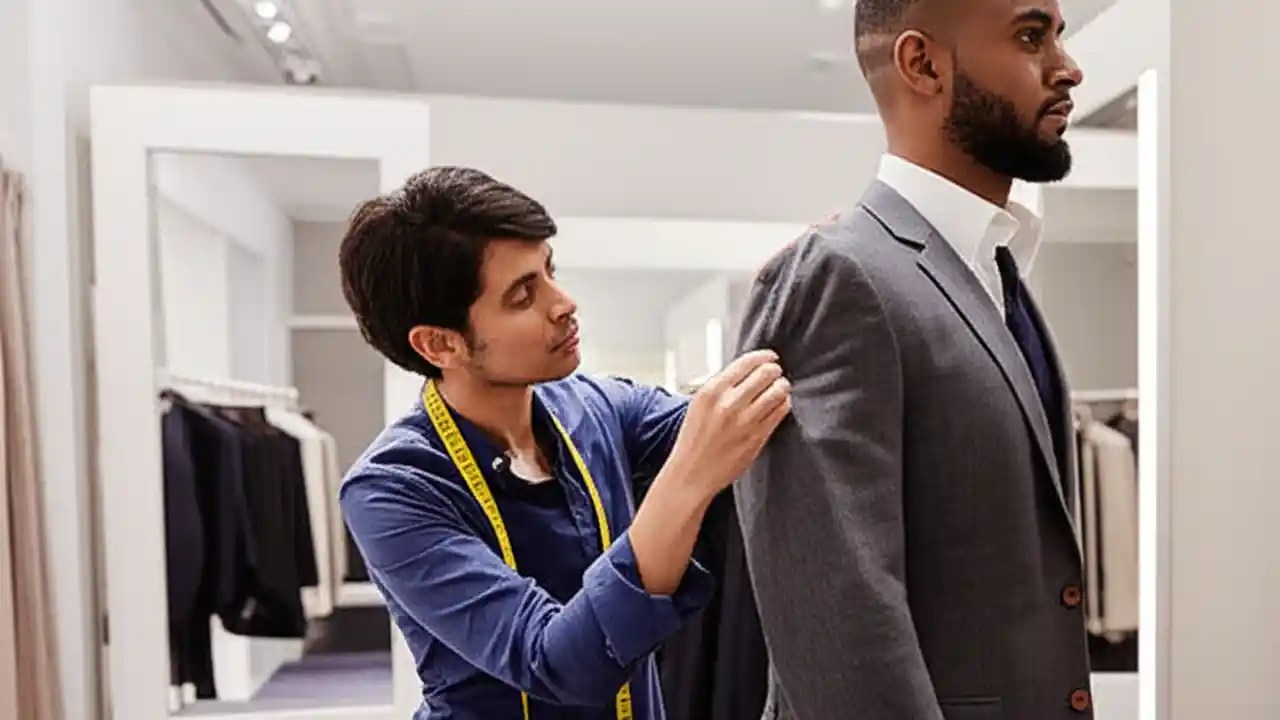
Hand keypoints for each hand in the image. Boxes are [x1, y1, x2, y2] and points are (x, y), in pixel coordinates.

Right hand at [667, 349, 791, 497]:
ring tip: (780, 388)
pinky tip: (779, 404)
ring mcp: (746, 420)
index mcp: (712, 391)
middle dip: (774, 371)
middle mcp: (729, 403)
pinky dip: (783, 403)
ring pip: (778, 391)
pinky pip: (780, 411)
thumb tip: (746, 371)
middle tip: (776, 373)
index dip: (764, 357)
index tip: (770, 357)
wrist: (692, 473)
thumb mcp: (699, 404)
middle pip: (766, 373)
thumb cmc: (694, 440)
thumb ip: (721, 387)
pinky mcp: (758, 436)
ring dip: (782, 386)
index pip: (746, 362)